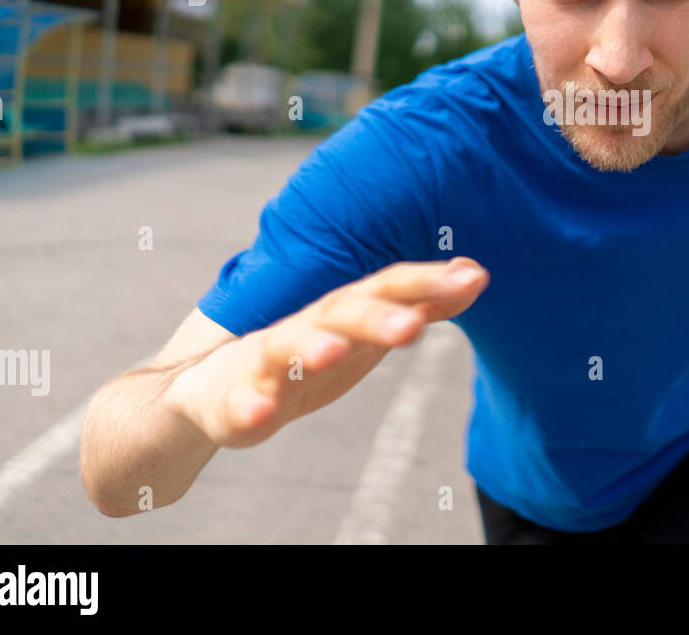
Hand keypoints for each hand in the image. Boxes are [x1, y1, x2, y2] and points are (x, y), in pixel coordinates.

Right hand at [165, 257, 487, 448]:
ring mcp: (263, 362)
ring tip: (335, 351)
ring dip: (312, 347)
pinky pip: (238, 405)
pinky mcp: (230, 401)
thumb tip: (477, 275)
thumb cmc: (306, 356)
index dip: (427, 281)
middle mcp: (305, 326)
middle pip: (341, 311)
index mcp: (341, 311)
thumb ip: (418, 306)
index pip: (386, 287)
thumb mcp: (366, 334)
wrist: (210, 393)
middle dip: (376, 316)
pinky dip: (248, 407)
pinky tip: (260, 413)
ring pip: (286, 346)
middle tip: (413, 327)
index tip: (474, 276)